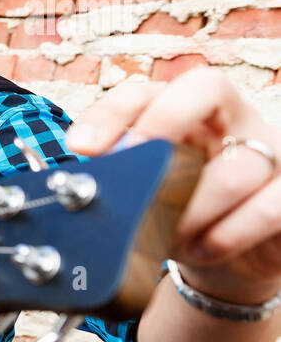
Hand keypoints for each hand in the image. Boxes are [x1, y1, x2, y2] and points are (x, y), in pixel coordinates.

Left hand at [65, 67, 280, 304]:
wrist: (228, 253)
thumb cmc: (178, 212)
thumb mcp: (144, 192)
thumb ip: (120, 178)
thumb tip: (86, 181)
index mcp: (185, 110)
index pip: (147, 90)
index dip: (111, 113)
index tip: (80, 146)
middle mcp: (232, 118)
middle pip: (206, 88)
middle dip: (161, 124)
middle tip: (134, 177)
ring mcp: (271, 150)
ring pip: (233, 169)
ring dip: (189, 211)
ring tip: (168, 236)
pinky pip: (267, 209)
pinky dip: (227, 235)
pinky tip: (203, 249)